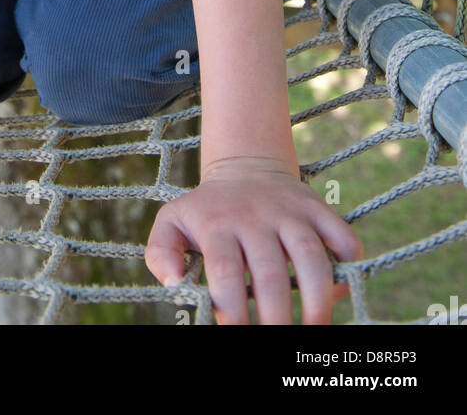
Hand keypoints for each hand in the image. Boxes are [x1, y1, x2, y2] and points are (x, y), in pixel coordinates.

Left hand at [145, 156, 363, 324]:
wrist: (245, 168)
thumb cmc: (207, 210)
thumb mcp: (172, 221)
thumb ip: (161, 251)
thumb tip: (174, 283)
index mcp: (217, 222)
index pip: (226, 272)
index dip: (233, 310)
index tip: (236, 332)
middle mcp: (255, 215)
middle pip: (270, 273)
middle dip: (275, 317)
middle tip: (276, 341)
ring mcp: (289, 210)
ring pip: (311, 256)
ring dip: (317, 299)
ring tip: (314, 328)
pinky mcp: (317, 207)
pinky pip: (342, 235)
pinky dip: (348, 264)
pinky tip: (339, 291)